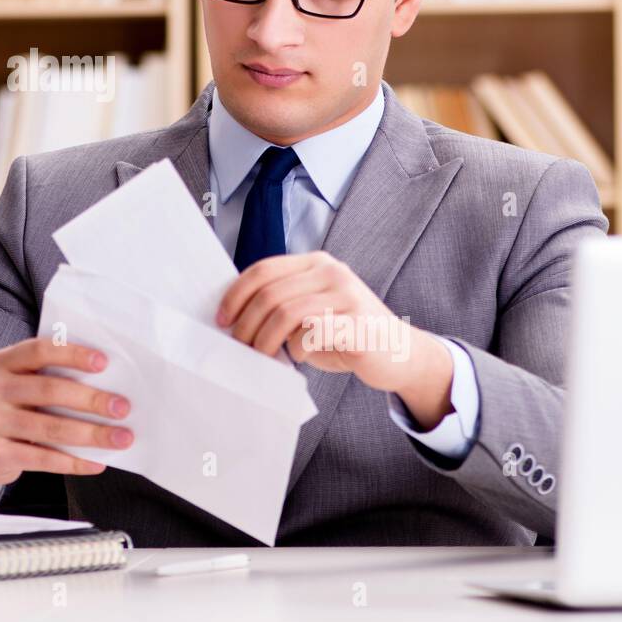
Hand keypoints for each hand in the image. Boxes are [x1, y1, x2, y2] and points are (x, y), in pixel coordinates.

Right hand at [0, 336, 134, 487]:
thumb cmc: (7, 405)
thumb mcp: (15, 381)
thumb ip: (46, 375)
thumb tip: (103, 383)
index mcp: (1, 362)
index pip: (39, 351)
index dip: (72, 355)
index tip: (103, 363)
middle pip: (50, 391)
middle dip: (91, 400)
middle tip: (121, 407)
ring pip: (50, 428)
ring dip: (91, 434)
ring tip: (120, 438)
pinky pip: (43, 458)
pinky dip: (74, 462)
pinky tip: (96, 463)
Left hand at [215, 251, 438, 398]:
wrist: (399, 353)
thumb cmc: (345, 335)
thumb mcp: (311, 311)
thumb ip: (282, 305)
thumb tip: (234, 319)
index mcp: (315, 263)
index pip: (263, 269)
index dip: (236, 294)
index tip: (222, 318)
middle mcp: (331, 272)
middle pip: (269, 293)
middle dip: (246, 323)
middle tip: (240, 345)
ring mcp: (346, 295)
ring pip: (285, 312)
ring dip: (265, 339)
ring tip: (262, 355)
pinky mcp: (357, 322)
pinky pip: (312, 332)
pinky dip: (296, 348)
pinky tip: (297, 357)